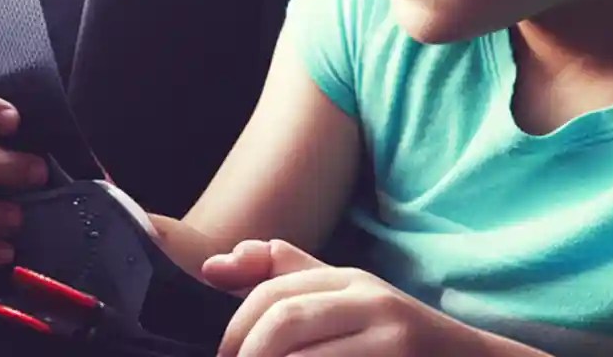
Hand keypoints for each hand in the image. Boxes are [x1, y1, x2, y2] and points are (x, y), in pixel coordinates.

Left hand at [207, 240, 506, 356]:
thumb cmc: (398, 342)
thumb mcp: (347, 301)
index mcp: (352, 280)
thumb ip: (285, 277)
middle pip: (284, 320)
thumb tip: (214, 265)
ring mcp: (392, 340)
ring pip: (303, 355)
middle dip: (248, 353)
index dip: (236, 328)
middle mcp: (372, 301)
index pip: (274, 293)